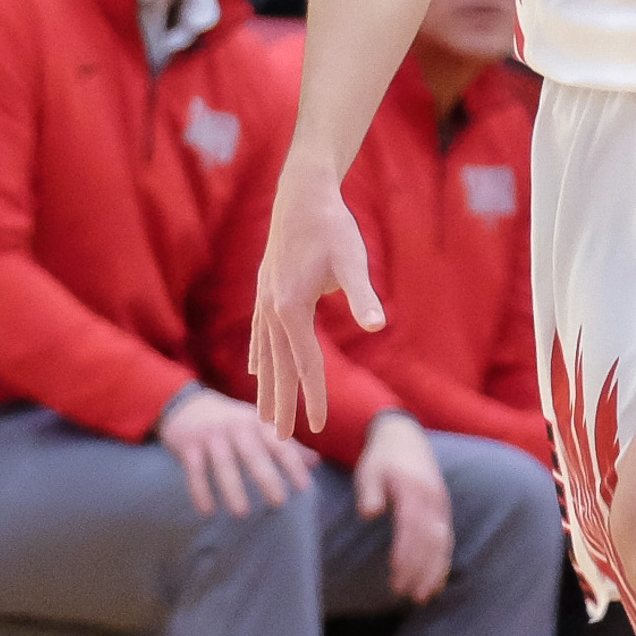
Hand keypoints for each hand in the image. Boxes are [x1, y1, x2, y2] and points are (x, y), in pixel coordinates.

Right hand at [159, 387, 316, 518]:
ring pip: (223, 465)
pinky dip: (200, 491)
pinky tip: (207, 511)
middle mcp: (236, 428)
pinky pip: (195, 472)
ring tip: (242, 513)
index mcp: (258, 424)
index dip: (293, 465)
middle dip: (266, 478)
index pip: (280, 445)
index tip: (304, 488)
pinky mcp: (188, 446)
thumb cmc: (232, 422)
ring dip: (232, 489)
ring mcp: (211, 436)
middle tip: (279, 503)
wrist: (187, 404)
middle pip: (253, 455)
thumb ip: (286, 445)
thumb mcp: (259, 427)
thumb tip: (316, 462)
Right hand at [250, 149, 383, 436]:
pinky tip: (257, 370)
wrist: (302, 193)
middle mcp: (271, 309)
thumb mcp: (354, 261)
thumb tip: (378, 325)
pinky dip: (259, 357)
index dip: (315, 398)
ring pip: (265, 354)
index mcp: (291, 308)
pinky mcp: (265, 290)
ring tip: (264, 417)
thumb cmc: (333, 226)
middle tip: (280, 442)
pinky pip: (260, 335)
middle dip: (280, 405)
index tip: (320, 429)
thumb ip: (363, 296)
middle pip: (279, 368)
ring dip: (267, 386)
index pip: (307, 364)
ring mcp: (264, 301)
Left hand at [355, 412, 454, 601]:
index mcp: (414, 490)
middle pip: (430, 541)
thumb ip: (369, 491)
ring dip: (434, 571)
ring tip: (422, 596)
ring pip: (442, 543)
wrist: (405, 437)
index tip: (397, 577)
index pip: (413, 528)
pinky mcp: (442, 511)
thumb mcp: (368, 470)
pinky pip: (447, 540)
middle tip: (406, 594)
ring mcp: (441, 506)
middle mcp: (433, 499)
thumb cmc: (382, 458)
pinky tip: (435, 583)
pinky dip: (442, 562)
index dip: (407, 555)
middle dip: (420, 570)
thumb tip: (370, 513)